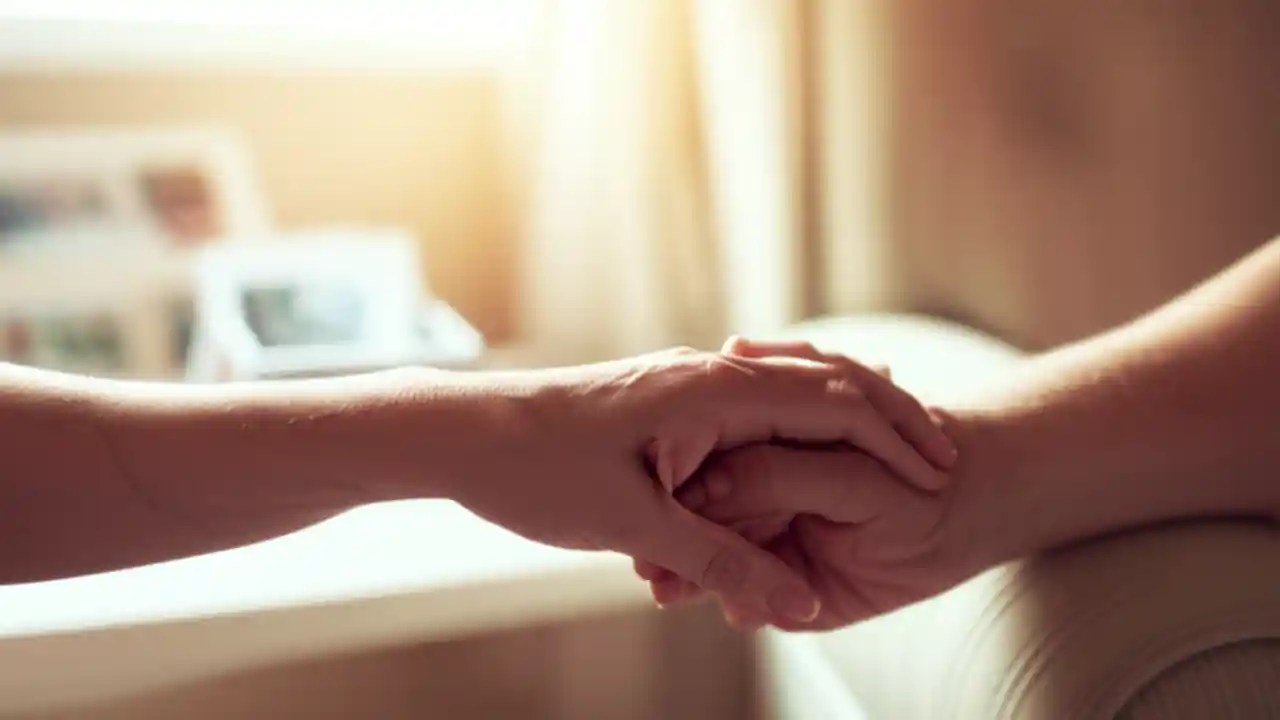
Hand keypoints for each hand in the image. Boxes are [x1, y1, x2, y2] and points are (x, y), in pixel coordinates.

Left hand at [445, 344, 956, 622]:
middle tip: (940, 462)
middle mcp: (705, 376)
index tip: (941, 471)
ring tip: (893, 456)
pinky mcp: (662, 406)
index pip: (831, 399)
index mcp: (710, 390)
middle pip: (821, 387)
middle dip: (886, 422)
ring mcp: (683, 386)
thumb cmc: (536, 468)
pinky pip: (747, 415)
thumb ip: (720, 559)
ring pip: (785, 400)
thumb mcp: (632, 524)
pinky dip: (789, 437)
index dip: (893, 434)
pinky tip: (800, 464)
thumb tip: (793, 603)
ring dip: (839, 428)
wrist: (460, 432)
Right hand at [647, 443, 980, 630]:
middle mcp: (766, 479)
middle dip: (671, 538)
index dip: (677, 487)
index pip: (708, 462)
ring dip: (693, 576)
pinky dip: (742, 603)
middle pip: (703, 509)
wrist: (977, 510)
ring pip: (720, 554)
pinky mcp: (794, 575)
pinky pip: (754, 593)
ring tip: (668, 594)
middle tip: (644, 565)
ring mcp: (777, 528)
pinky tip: (735, 612)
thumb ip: (782, 475)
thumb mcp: (850, 476)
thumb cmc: (923, 473)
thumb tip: (711, 486)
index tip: (649, 511)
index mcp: (772, 435)